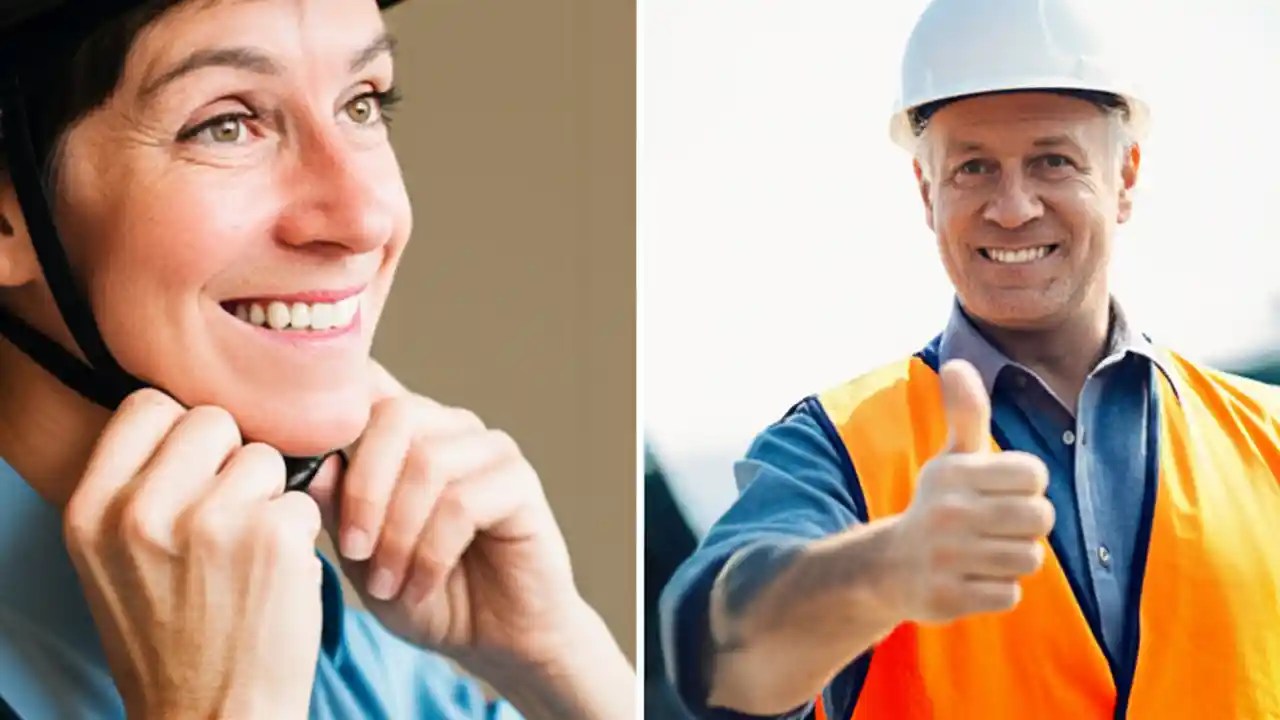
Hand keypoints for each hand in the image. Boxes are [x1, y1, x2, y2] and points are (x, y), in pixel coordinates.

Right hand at [63, 389, 324, 719]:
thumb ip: (138, 489)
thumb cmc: (169, 640)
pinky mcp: (275, 538)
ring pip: (266, 458)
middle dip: (230, 460)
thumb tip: (191, 419)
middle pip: (212, 420)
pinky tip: (276, 578)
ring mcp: (213, 521)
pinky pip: (304, 501)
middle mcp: (144, 511)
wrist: (211, 718)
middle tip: (227, 516)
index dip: (181, 433)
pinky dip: (299, 536)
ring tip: (248, 555)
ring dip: (269, 498)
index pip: (147, 406)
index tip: (194, 468)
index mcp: (93, 510)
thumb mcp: (114, 561)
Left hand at [306, 364, 585, 671]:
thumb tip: (313, 468)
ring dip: (397, 532)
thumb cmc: (425, 594)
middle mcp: (450, 427)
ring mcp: (490, 450)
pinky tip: (420, 586)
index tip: (294, 445)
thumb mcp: (362, 559)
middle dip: (363, 488)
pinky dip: (431, 553)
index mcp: (407, 432)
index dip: (332, 394)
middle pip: (395, 415)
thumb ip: (338, 510)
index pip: (370, 381)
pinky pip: (463, 503)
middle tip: (352, 550)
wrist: (495, 642)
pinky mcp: (521, 484)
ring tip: (386, 583)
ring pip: (428, 462)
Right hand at [886, 359, 1054, 623]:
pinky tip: (972, 579)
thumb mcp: (950, 459)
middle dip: (1027, 526)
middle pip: (1040, 517)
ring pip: (1029, 558)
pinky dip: (997, 590)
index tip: (1001, 492)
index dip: (1027, 486)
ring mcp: (946, 557)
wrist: (888, 567)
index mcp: (953, 473)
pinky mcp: (947, 597)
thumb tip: (958, 363)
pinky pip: (1009, 595)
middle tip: (999, 527)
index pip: (1034, 474)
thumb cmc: (937, 506)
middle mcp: (947, 512)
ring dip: (1013, 559)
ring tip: (984, 553)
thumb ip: (966, 414)